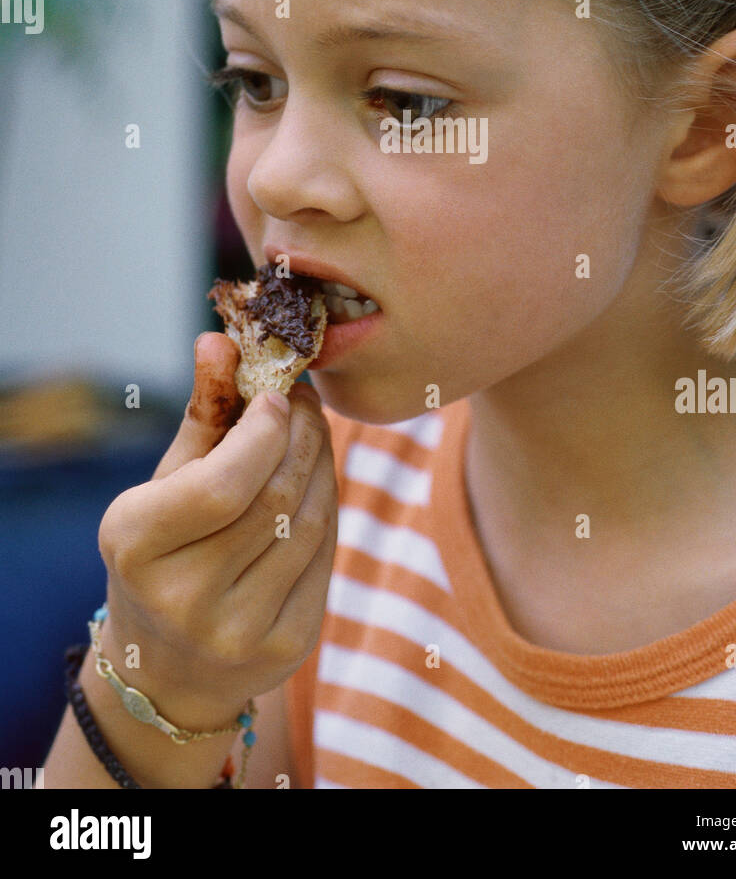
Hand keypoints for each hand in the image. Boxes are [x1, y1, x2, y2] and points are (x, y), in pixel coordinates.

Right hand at [96, 333, 336, 728]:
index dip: (265, 432)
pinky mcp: (287, 647)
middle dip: (303, 436)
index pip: (223, 484)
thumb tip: (220, 339)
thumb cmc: (164, 551)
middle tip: (308, 404)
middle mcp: (183, 600)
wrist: (167, 666)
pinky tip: (316, 486)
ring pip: (310, 523)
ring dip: (323, 467)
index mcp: (137, 548)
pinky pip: (326, 555)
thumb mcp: (164, 482)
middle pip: (276, 498)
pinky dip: (328, 508)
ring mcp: (238, 632)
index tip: (280, 397)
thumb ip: (200, 411)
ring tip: (314, 437)